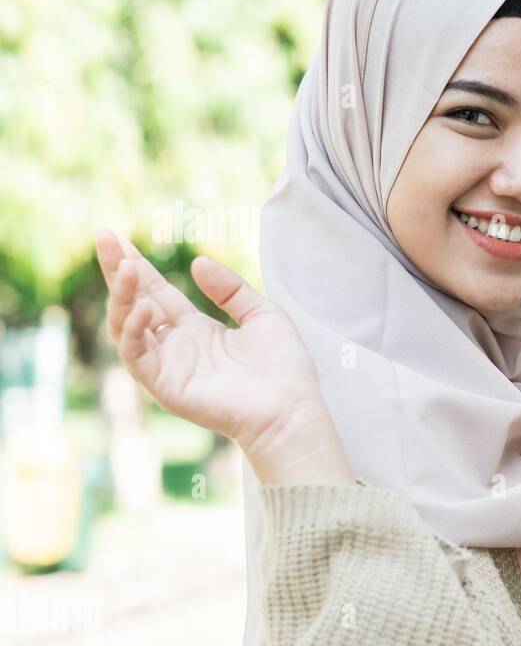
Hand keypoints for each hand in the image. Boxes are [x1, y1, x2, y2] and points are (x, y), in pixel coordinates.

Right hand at [94, 228, 351, 482]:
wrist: (292, 409)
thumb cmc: (284, 368)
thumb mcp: (263, 314)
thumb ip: (231, 289)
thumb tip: (196, 263)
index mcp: (196, 330)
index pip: (156, 291)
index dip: (136, 265)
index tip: (116, 236)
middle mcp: (176, 346)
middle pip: (135, 302)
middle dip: (118, 270)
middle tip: (104, 236)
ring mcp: (168, 367)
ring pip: (126, 328)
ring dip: (122, 296)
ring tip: (127, 267)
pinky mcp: (165, 387)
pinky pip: (137, 357)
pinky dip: (133, 331)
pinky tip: (143, 308)